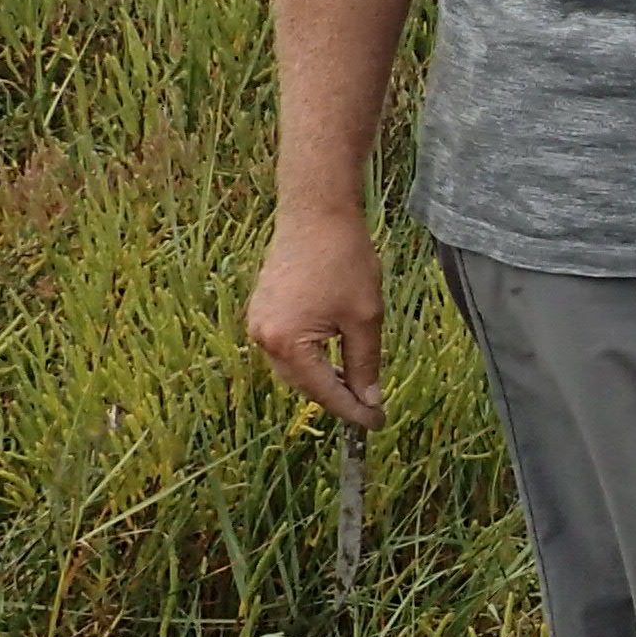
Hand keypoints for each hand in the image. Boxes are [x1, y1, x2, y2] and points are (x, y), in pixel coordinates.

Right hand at [249, 207, 386, 426]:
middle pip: (303, 384)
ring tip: (355, 385)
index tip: (377, 423)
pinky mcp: (262, 309)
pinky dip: (310, 358)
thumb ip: (365, 364)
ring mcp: (258, 322)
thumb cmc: (344, 260)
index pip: (323, 392)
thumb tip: (369, 400)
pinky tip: (334, 358)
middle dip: (336, 397)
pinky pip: (286, 348)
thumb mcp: (365, 318)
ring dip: (322, 379)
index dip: (353, 411)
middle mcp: (263, 337)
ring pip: (293, 368)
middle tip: (370, 408)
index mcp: (287, 343)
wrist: (317, 213)